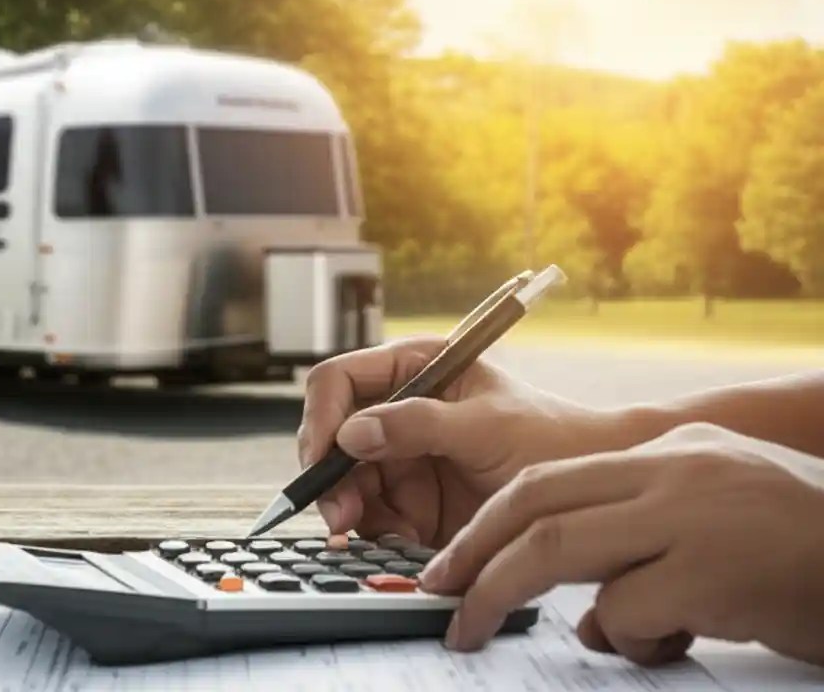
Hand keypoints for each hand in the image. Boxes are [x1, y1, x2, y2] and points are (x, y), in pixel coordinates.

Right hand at [299, 337, 622, 546]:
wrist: (588, 494)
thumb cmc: (553, 440)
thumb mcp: (488, 427)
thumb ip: (419, 424)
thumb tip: (353, 432)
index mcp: (415, 369)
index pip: (340, 381)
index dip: (322, 417)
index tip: (323, 456)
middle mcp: (399, 409)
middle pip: (332, 437)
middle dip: (332, 477)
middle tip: (342, 515)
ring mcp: (402, 457)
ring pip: (345, 483)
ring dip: (353, 511)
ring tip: (383, 534)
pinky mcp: (410, 500)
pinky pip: (370, 517)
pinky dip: (378, 532)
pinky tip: (406, 540)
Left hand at [420, 422, 823, 666]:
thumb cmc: (810, 557)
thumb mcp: (719, 528)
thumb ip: (647, 552)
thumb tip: (593, 620)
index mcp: (671, 455)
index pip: (552, 478)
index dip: (490, 523)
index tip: (453, 563)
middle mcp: (674, 472)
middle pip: (537, 502)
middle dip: (473, 551)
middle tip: (438, 595)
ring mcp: (692, 517)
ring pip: (557, 547)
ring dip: (503, 592)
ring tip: (474, 630)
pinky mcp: (712, 572)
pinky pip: (626, 611)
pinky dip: (623, 640)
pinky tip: (660, 646)